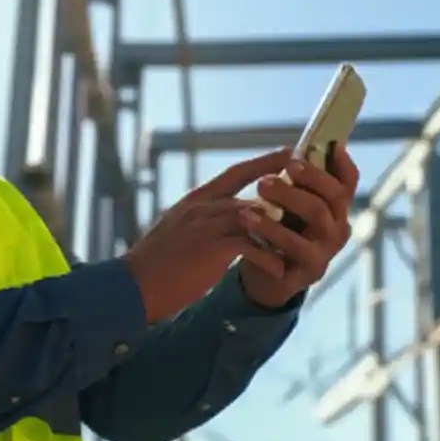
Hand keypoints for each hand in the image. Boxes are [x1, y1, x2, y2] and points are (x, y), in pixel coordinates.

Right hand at [122, 148, 290, 322]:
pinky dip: (267, 258)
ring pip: (255, 216)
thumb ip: (203, 220)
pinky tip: (278, 271)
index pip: (234, 173)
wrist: (130, 287)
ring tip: (300, 240)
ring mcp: (205, 225)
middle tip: (309, 185)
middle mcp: (202, 206)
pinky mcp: (209, 248)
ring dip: (279, 230)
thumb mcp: (178, 231)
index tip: (287, 153)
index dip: (263, 162)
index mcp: (195, 200)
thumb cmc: (154, 265)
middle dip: (282, 188)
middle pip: (250, 189)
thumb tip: (228, 216)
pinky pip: (250, 246)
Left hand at [237, 143, 359, 308]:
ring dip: (288, 197)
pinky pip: (295, 246)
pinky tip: (249, 219)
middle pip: (333, 194)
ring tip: (260, 185)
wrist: (264, 278)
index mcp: (334, 208)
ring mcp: (328, 249)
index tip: (328, 145)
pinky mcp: (312, 269)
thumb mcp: (286, 206)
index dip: (341, 162)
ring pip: (316, 215)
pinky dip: (271, 230)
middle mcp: (338, 226)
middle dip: (308, 175)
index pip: (347, 182)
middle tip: (284, 157)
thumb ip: (294, 183)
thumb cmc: (277, 232)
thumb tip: (292, 150)